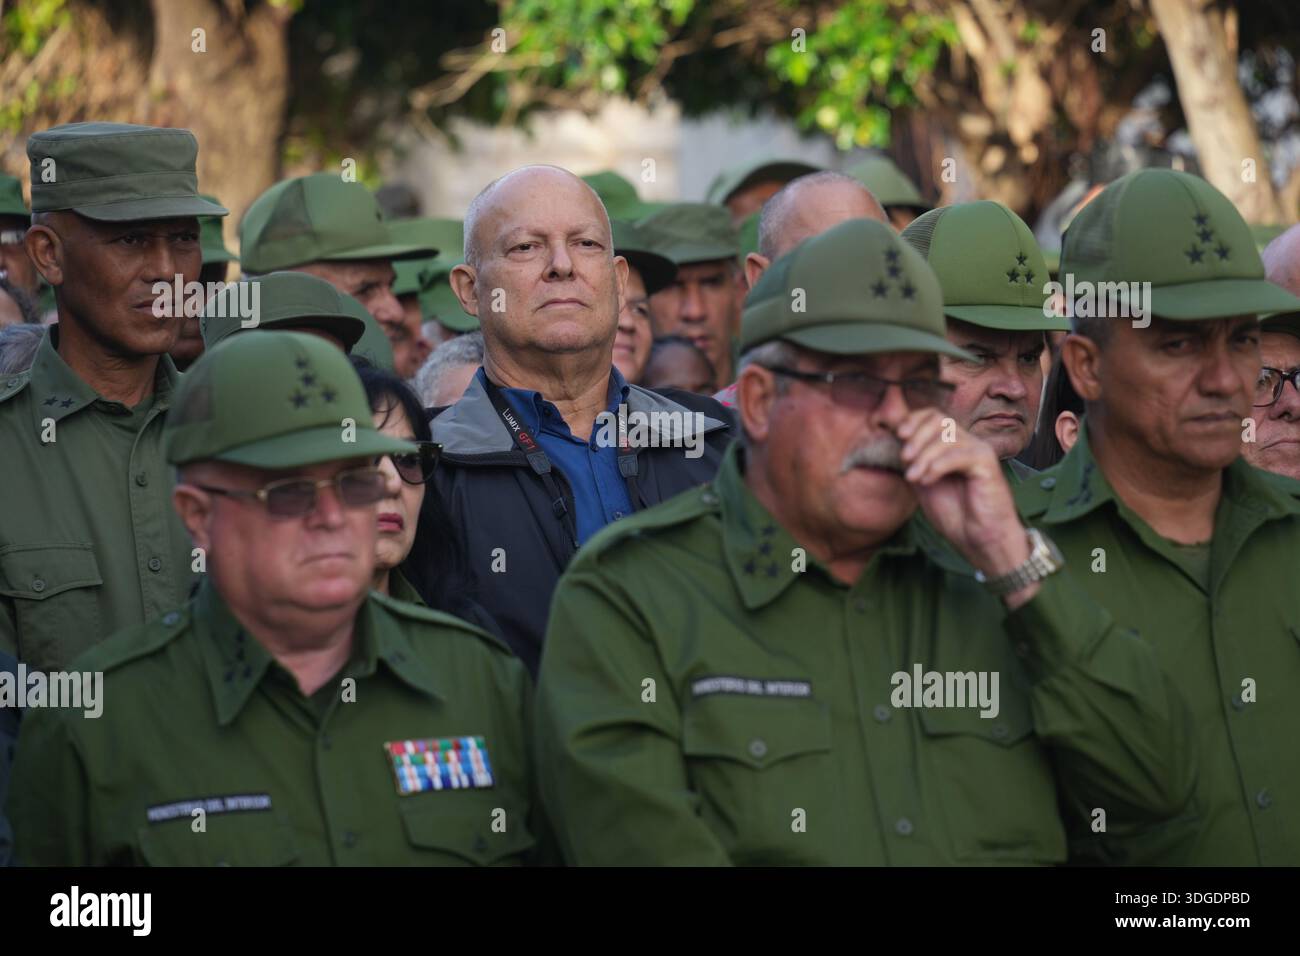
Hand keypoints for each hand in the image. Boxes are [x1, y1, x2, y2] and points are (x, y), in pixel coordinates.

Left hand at [896, 409, 1033, 602]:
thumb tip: (893, 436)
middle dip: (916, 436)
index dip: (913, 420)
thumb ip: (912, 460)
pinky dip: (937, 466)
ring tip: (913, 478)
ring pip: (946, 436)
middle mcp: (967, 443)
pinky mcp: (987, 463)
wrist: (979, 539)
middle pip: (938, 419)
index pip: (932, 416)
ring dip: (924, 456)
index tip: (898, 435)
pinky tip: (928, 481)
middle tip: (905, 458)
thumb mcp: (923, 482)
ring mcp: (979, 450)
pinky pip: (958, 454)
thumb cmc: (955, 514)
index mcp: (951, 445)